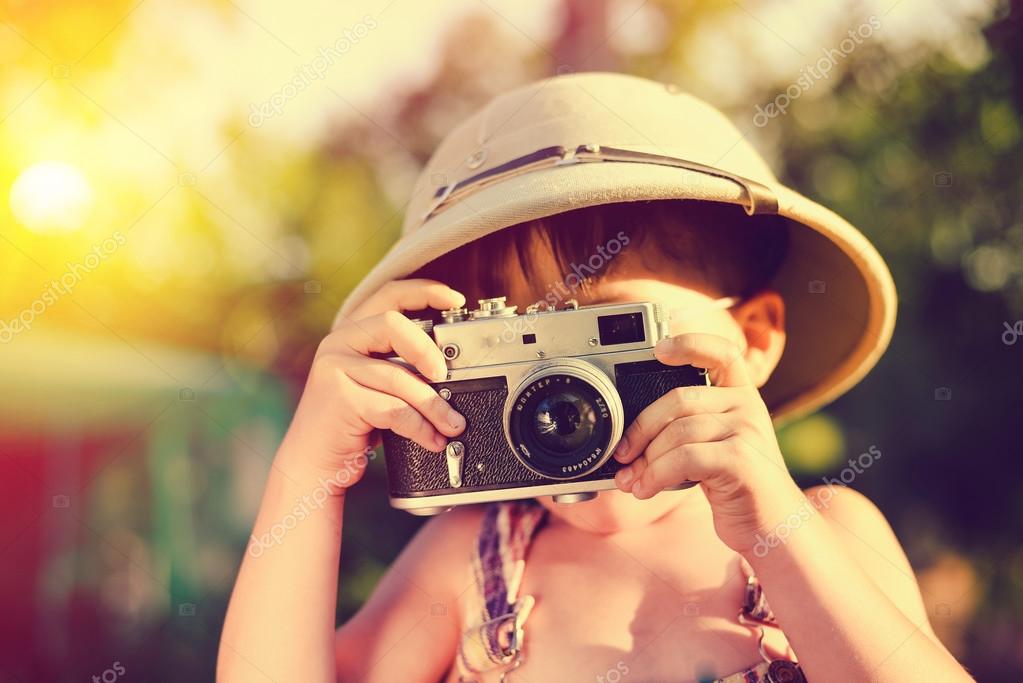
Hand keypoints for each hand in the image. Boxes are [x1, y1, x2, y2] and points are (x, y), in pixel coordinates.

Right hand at [275, 279, 467, 492]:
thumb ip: (402, 367)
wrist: (311, 464)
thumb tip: (451, 370)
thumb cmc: (350, 425)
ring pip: (399, 377)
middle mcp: (339, 342)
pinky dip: (420, 427)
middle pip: (394, 325)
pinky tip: (433, 439)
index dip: (425, 291)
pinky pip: (394, 409)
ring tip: (452, 424)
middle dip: (428, 350)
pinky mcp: (339, 398)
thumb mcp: (377, 387)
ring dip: (434, 405)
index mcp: (352, 333)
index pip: (389, 294)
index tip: (456, 299)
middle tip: (446, 375)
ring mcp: (334, 368)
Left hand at [612, 332, 803, 554]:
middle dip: (641, 428)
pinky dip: (656, 475)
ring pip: (677, 432)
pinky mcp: (742, 460)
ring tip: (631, 481)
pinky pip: (685, 458)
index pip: (721, 352)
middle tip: (622, 454)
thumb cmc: (738, 488)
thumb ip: (686, 431)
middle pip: (679, 399)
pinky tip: (646, 490)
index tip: (658, 348)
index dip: (690, 343)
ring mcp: (748, 431)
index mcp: (741, 397)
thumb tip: (628, 440)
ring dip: (645, 461)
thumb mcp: (715, 449)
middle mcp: (748, 406)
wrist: (775, 529)